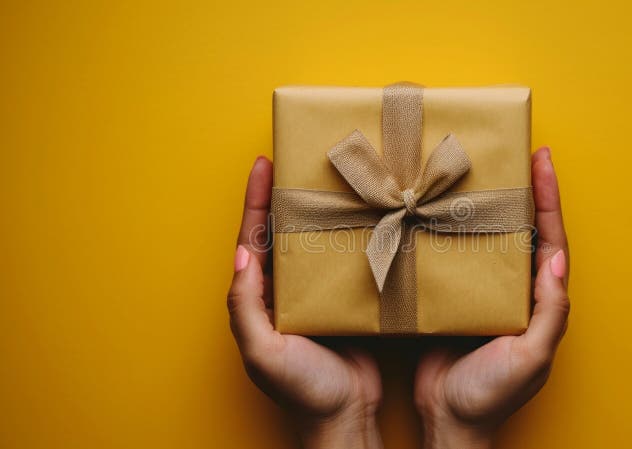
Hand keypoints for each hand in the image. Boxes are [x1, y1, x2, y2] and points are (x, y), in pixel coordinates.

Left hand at [227, 156, 382, 448]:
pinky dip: (346, 237)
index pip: (252, 237)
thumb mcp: (264, 351)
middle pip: (280, 231)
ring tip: (330, 180)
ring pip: (311, 242)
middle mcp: (283, 290)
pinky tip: (360, 218)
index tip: (264, 164)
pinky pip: (341, 260)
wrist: (346, 415)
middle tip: (300, 160)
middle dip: (285, 196)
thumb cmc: (303, 390)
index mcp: (259, 296)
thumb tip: (242, 255)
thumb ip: (246, 307)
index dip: (256, 199)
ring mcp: (313, 293)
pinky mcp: (343, 299)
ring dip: (317, 212)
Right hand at [414, 147, 569, 448]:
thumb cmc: (491, 394)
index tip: (541, 160)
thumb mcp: (530, 357)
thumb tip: (556, 262)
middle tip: (512, 153)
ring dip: (489, 206)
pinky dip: (456, 231)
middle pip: (524, 230)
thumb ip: (550, 313)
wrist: (448, 419)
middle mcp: (516, 290)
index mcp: (540, 299)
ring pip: (491, 238)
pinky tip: (442, 212)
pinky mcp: (456, 297)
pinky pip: (459, 256)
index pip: (550, 238)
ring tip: (478, 172)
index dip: (548, 198)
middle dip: (524, 191)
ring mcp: (486, 292)